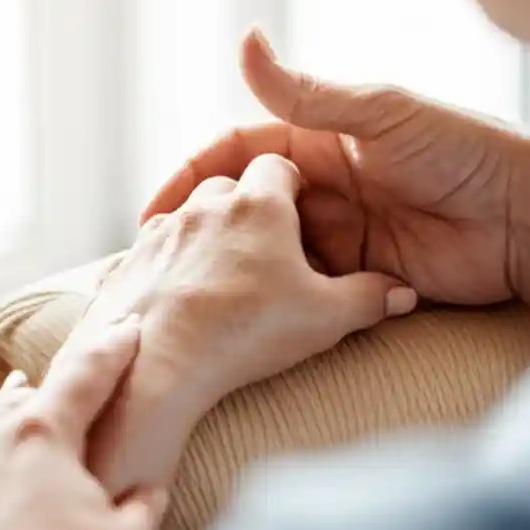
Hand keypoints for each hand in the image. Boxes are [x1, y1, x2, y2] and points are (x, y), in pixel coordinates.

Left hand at [0, 315, 166, 529]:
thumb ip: (141, 506)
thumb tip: (149, 492)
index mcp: (43, 433)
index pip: (87, 375)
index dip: (113, 348)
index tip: (131, 327)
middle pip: (35, 388)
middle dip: (67, 377)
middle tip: (93, 358)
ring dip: (14, 399)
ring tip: (22, 386)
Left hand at [79, 153, 415, 494]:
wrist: (159, 363)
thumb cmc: (247, 331)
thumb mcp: (325, 318)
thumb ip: (368, 299)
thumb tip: (402, 294)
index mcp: (259, 204)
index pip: (278, 166)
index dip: (293, 185)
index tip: (302, 208)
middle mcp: (204, 206)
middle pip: (229, 186)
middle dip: (248, 206)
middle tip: (266, 248)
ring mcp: (160, 232)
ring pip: (186, 215)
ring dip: (203, 234)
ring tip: (221, 274)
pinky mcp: (126, 263)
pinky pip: (147, 253)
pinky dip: (163, 265)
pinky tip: (174, 295)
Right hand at [143, 30, 529, 307]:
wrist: (527, 218)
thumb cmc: (462, 149)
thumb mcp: (379, 114)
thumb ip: (308, 92)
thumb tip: (244, 38)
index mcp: (320, 139)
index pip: (237, 154)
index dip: (192, 178)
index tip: (154, 213)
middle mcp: (323, 187)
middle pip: (245, 209)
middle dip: (203, 232)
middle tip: (160, 265)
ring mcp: (342, 235)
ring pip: (270, 253)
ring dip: (236, 271)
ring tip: (191, 296)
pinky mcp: (363, 279)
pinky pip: (310, 291)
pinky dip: (280, 302)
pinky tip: (248, 318)